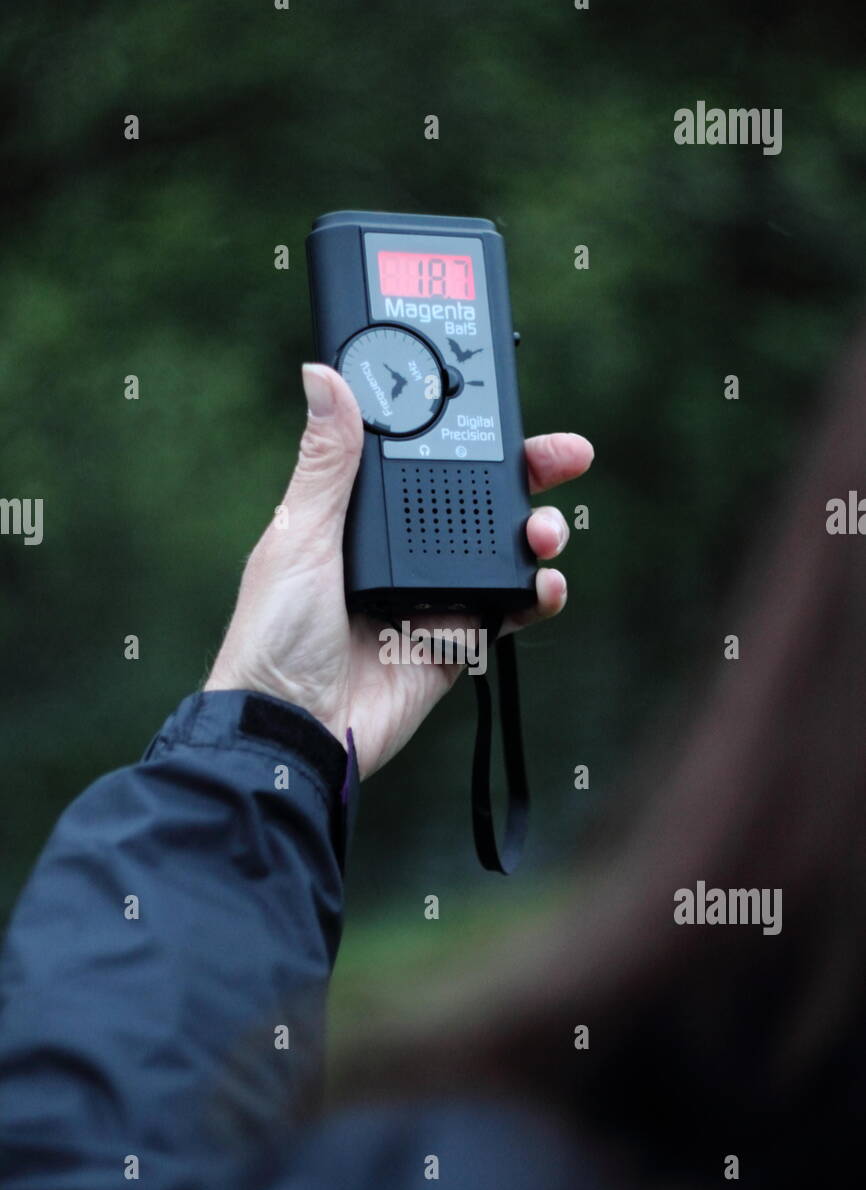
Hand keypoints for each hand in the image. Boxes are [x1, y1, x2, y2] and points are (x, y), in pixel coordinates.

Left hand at [205, 364, 592, 777]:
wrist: (291, 730)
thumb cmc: (273, 637)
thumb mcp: (299, 536)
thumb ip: (327, 463)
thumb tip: (323, 376)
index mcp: (359, 520)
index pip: (425, 460)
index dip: (468, 431)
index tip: (504, 404)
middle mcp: (399, 553)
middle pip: (477, 500)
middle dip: (527, 475)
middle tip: (567, 456)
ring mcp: (429, 598)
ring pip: (501, 552)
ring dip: (536, 535)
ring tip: (546, 534)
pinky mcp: (451, 645)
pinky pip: (506, 612)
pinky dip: (535, 597)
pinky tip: (546, 585)